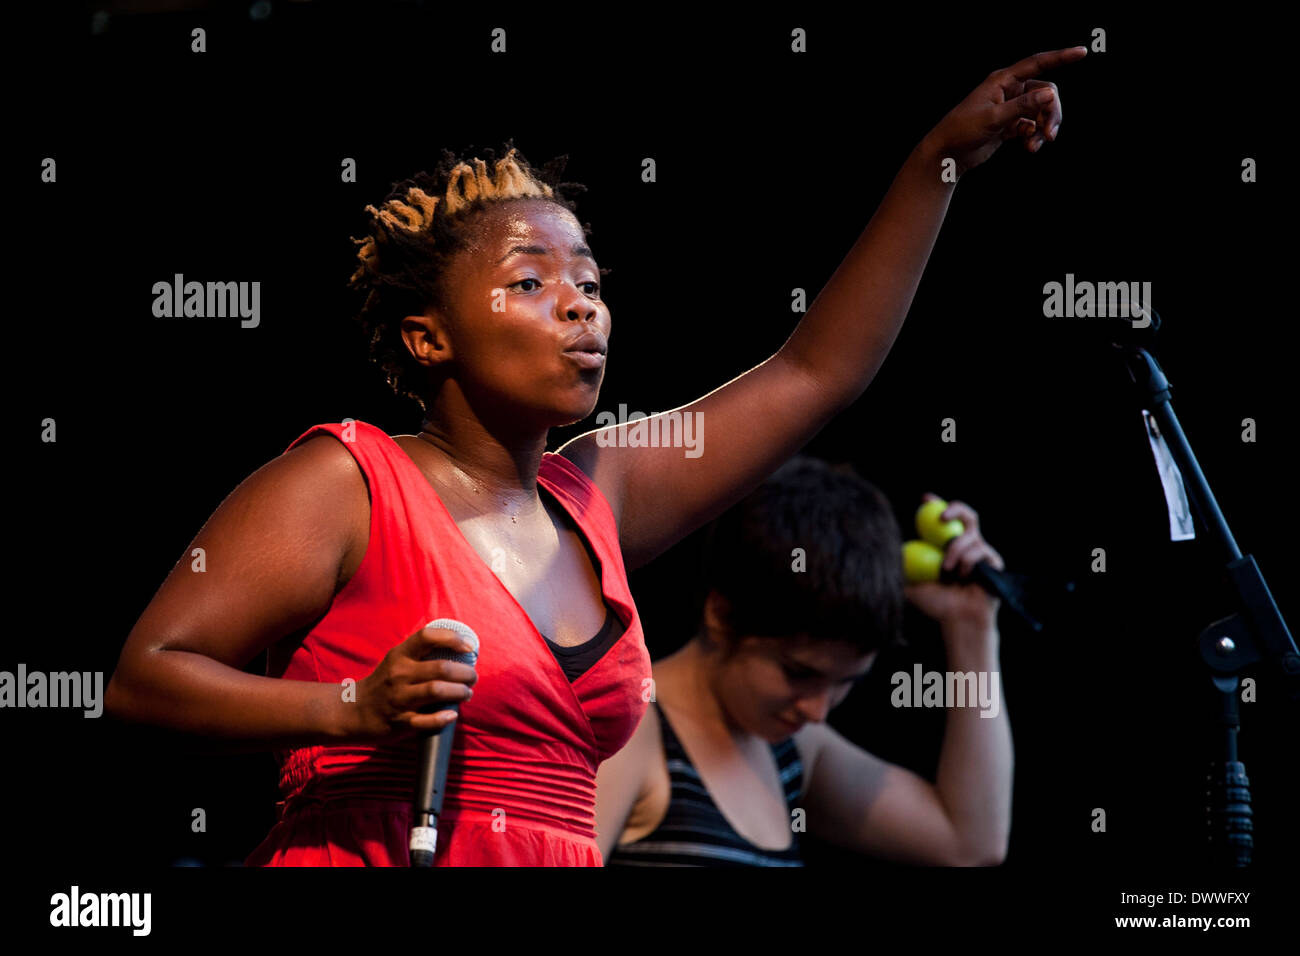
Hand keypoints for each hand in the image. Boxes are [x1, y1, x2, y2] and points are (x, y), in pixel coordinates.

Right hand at [346, 623, 478, 743]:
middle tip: (472, 678)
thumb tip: (459, 650)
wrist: (352, 711)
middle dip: (465, 673)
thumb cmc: (383, 683)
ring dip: (460, 692)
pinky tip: (452, 714)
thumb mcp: (396, 661)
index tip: (468, 647)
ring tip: (467, 693)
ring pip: (437, 691)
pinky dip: (443, 718)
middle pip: (441, 668)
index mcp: (400, 655)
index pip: (427, 637)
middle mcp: (399, 674)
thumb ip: (421, 654)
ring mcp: (399, 699)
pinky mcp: (400, 722)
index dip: (452, 638)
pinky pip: (426, 721)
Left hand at [903, 493, 1003, 627]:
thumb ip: (901, 566)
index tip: (925, 498)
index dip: (937, 504)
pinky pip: (980, 550)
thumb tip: (882, 549)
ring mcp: (983, 552)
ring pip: (969, 536)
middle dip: (954, 509)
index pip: (945, 518)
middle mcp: (968, 545)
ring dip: (954, 551)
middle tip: (939, 518)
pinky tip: (964, 578)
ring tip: (947, 571)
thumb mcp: (911, 583)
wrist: (958, 620)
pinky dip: (968, 563)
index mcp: (949, 545)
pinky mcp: (994, 561)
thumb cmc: (935, 604)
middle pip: (967, 514)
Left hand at [927, 46, 1085, 176]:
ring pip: (1041, 111)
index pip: (1037, 63)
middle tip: (1049, 134)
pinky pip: (1033, 126)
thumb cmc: (963, 131)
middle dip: (1051, 112)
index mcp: (1003, 80)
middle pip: (1046, 93)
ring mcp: (1011, 108)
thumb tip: (1051, 93)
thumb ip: (1022, 106)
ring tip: (1035, 145)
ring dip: (1044, 127)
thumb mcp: (993, 118)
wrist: (948, 154)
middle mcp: (1009, 91)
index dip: (1061, 57)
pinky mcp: (1011, 125)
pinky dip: (1035, 136)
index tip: (1082, 53)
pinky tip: (1029, 148)